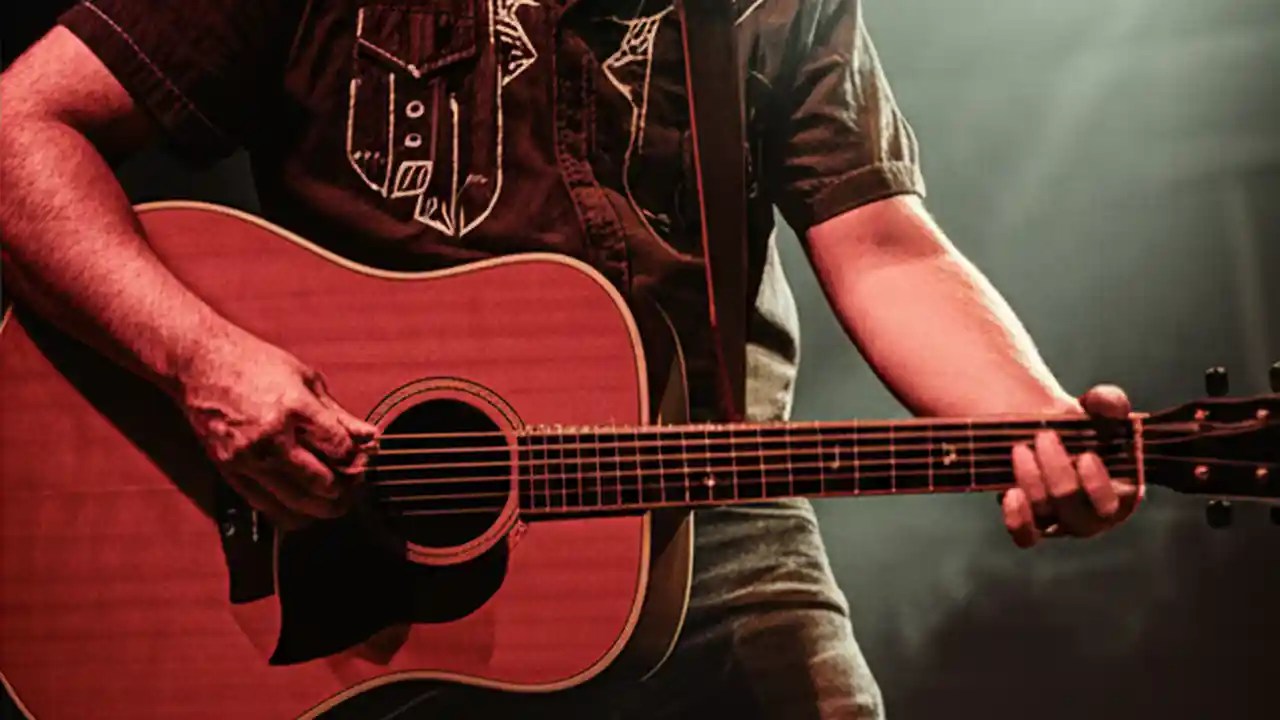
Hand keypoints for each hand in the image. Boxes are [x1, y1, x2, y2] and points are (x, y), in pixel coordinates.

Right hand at [180, 331, 377, 529]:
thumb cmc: (255, 364)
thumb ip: (339, 414)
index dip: (357, 460)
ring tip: (337, 501)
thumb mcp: (306, 380)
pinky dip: (292, 513)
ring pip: (297, 503)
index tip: (362, 460)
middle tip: (355, 485)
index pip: (340, 450)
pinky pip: (266, 507)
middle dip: (346, 489)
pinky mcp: (229, 471)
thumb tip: (370, 438)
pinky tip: (305, 507)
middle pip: (323, 483)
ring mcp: (247, 458)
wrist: (199, 364)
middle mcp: (271, 438)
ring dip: (323, 507)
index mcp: (295, 408)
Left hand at [1001, 384, 1142, 547]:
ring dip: (1032, 481)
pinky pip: (1025, 536)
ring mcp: (1062, 524)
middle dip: (1058, 473)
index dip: (1097, 486)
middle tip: (1043, 436)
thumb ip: (1109, 401)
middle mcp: (1094, 517)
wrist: (1046, 433)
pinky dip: (1017, 518)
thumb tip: (1111, 404)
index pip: (1112, 504)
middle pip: (1076, 512)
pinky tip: (1009, 493)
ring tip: (1020, 449)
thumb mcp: (1096, 408)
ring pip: (1047, 516)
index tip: (1085, 455)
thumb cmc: (1082, 425)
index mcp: (1122, 494)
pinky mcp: (1034, 526)